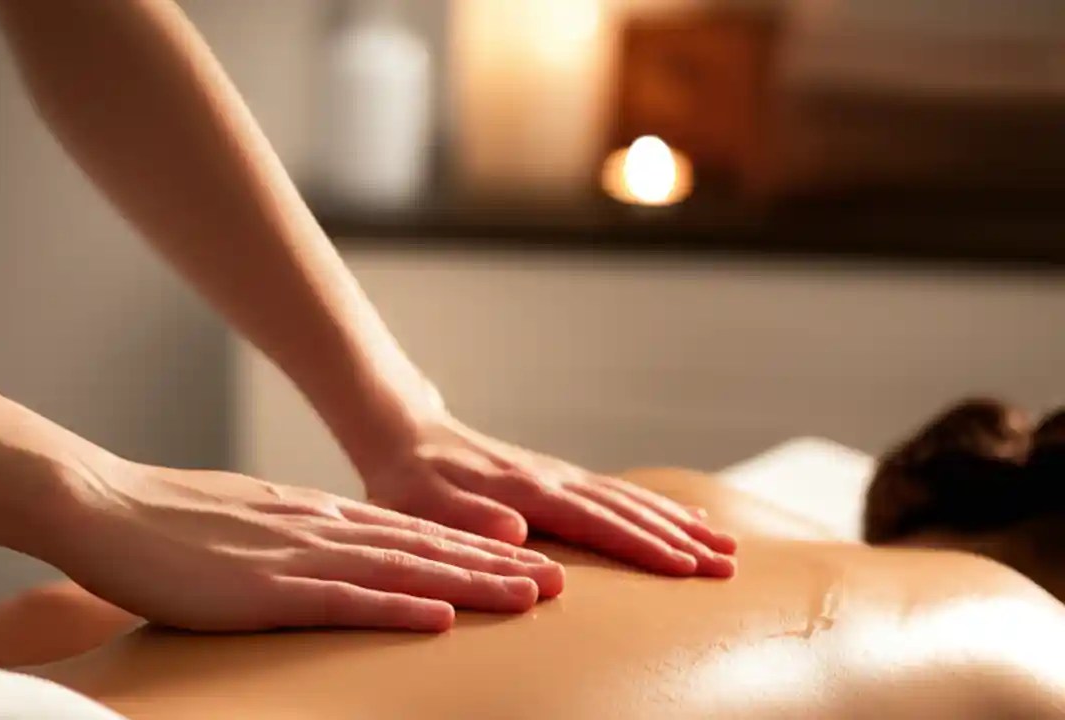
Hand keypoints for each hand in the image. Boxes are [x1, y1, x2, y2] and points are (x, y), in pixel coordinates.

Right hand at [44, 461, 565, 632]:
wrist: (103, 504)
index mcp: (315, 513)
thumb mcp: (244, 522)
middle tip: (558, 583)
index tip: (522, 561)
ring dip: (470, 585)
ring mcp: (296, 555)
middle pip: (424, 549)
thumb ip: (289, 536)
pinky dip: (399, 608)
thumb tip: (320, 555)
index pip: (409, 533)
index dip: (471, 548)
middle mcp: (320, 527)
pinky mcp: (265, 588)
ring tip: (530, 598)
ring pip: (403, 571)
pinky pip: (346, 600)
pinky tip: (441, 618)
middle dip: (494, 567)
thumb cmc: (165, 521)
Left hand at [359, 415, 737, 576]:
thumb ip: (468, 518)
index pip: (597, 521)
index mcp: (527, 491)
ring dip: (679, 523)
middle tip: (729, 566)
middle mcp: (553, 479)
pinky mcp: (558, 477)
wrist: (405, 435)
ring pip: (631, 499)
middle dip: (680, 539)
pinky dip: (656, 506)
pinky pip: (618, 492)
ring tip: (727, 544)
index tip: (688, 567)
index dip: (644, 546)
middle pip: (628, 510)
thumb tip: (519, 529)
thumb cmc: (409, 480)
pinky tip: (683, 517)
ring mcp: (559, 475)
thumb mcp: (423, 503)